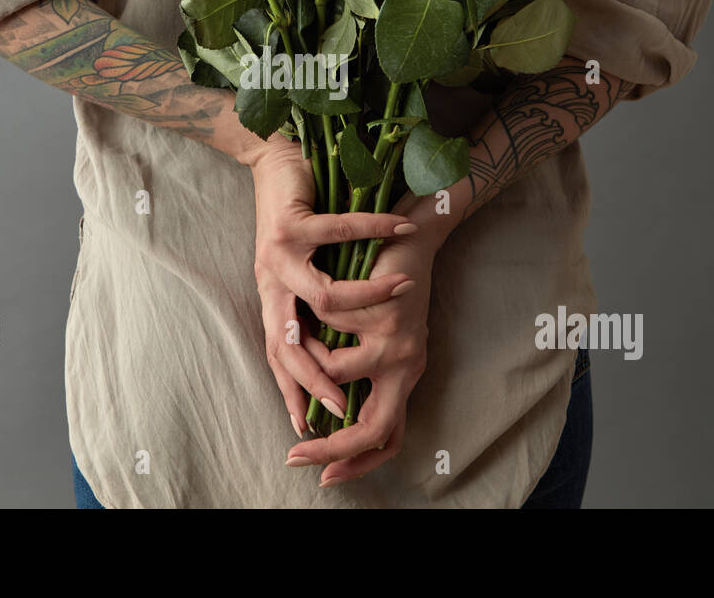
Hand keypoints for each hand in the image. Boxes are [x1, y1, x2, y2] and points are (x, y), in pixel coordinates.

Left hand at [245, 136, 418, 436]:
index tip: (308, 433)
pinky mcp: (291, 220)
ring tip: (403, 296)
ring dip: (367, 298)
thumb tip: (338, 364)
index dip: (292, 395)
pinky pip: (339, 231)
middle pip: (287, 344)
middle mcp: (270, 283)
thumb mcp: (305, 279)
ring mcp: (278, 253)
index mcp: (274, 300)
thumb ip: (315, 317)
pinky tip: (403, 231)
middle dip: (316, 379)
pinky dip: (375, 231)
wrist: (276, 166)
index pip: (280, 360)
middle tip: (343, 406)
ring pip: (321, 294)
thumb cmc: (301, 225)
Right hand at [285, 193, 450, 485]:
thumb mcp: (379, 339)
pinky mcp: (385, 313)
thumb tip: (324, 411)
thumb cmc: (391, 287)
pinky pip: (336, 327)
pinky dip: (318, 318)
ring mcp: (398, 343)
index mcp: (404, 378)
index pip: (386, 438)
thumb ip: (360, 373)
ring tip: (298, 342)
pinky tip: (314, 304)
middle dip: (331, 447)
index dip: (355, 463)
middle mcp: (406, 367)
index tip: (322, 473)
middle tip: (296, 454)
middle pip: (373, 429)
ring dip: (310, 361)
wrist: (417, 239)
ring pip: (339, 373)